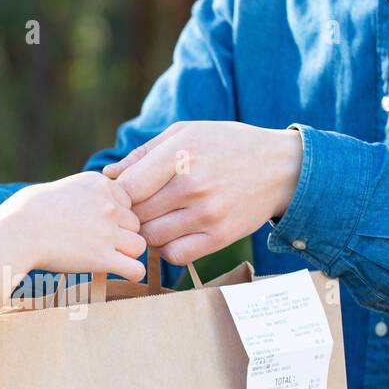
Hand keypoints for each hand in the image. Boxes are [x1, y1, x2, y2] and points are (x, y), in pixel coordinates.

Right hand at [0, 171, 145, 280]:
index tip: (95, 224)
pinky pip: (135, 268)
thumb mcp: (64, 188)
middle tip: (96, 243)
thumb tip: (96, 205)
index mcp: (100, 184)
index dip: (115, 216)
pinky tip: (119, 272)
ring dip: (126, 253)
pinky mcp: (102, 257)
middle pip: (135, 223)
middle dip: (121, 234)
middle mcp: (108, 204)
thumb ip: (87, 194)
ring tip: (104, 257)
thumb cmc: (28, 212)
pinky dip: (132, 273)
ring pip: (139, 245)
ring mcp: (107, 231)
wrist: (15, 233)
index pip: (128, 201)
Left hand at [103, 121, 301, 265]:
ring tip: (157, 219)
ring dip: (147, 232)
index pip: (128, 188)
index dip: (119, 195)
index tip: (125, 193)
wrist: (280, 168)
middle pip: (137, 214)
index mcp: (181, 154)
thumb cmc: (225, 146)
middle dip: (131, 214)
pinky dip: (167, 248)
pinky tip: (174, 233)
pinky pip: (175, 255)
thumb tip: (109, 176)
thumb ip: (144, 154)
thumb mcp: (186, 133)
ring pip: (152, 238)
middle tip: (139, 208)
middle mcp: (193, 186)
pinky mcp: (220, 237)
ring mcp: (207, 214)